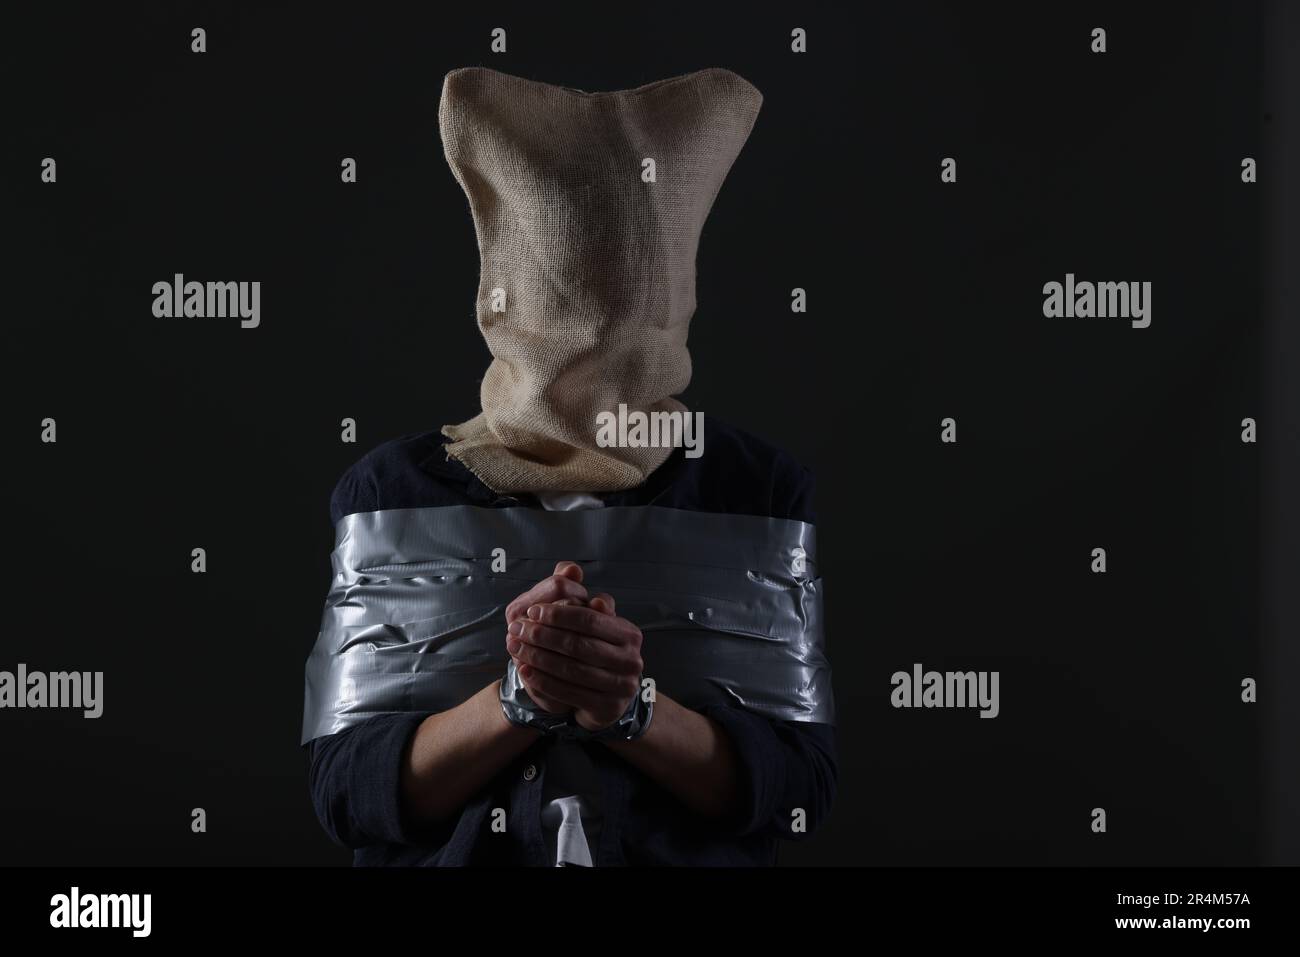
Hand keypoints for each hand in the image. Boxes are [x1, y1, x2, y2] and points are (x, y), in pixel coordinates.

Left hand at [507, 587, 643, 732]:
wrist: (606, 697)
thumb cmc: (594, 651)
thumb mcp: (592, 624)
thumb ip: (579, 596)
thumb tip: (571, 569)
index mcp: (629, 634)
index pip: (590, 619)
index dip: (559, 614)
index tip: (532, 611)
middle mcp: (632, 660)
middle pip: (579, 645)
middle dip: (543, 636)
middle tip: (515, 629)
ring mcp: (623, 686)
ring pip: (571, 669)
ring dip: (538, 658)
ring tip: (514, 648)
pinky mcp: (608, 708)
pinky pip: (569, 692)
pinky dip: (543, 681)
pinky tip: (524, 671)